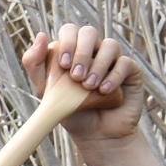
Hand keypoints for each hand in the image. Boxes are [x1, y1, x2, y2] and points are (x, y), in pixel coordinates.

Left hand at [24, 24, 146, 143]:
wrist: (96, 135)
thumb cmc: (70, 111)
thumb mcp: (45, 90)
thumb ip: (34, 64)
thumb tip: (40, 35)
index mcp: (73, 50)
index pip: (70, 30)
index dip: (67, 42)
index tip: (63, 65)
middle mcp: (94, 50)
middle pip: (89, 32)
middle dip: (82, 52)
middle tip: (76, 77)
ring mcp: (113, 59)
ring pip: (110, 45)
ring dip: (98, 65)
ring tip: (89, 87)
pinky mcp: (130, 71)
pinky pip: (125, 62)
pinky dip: (113, 76)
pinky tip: (104, 91)